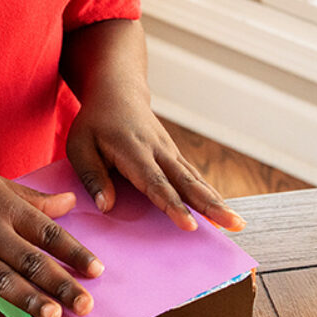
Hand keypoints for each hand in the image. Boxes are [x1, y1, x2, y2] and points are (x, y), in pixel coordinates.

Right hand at [0, 159, 104, 316]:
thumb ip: (34, 200)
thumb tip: (71, 202)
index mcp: (5, 207)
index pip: (47, 232)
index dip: (74, 252)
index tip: (97, 271)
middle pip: (29, 261)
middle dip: (59, 284)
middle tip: (84, 305)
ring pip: (1, 281)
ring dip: (29, 300)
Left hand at [66, 92, 244, 232]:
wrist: (118, 91)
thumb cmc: (94, 122)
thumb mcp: (79, 146)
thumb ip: (93, 177)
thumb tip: (106, 207)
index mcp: (134, 151)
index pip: (156, 183)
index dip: (172, 205)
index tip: (189, 225)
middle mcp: (159, 152)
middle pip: (188, 183)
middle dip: (211, 206)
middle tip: (234, 225)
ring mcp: (170, 152)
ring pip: (196, 180)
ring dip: (217, 202)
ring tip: (237, 223)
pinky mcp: (174, 155)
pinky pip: (194, 177)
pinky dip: (210, 194)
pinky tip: (223, 211)